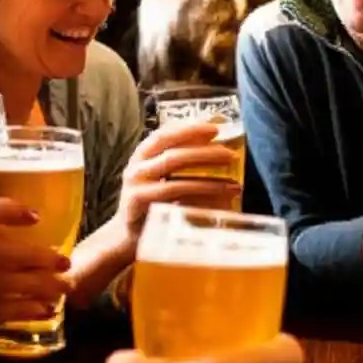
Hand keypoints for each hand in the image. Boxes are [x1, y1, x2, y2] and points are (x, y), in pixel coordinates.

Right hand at [112, 122, 241, 254]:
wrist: (129, 234)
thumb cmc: (153, 200)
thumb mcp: (162, 175)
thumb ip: (182, 159)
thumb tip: (217, 143)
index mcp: (142, 155)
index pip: (164, 134)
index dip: (189, 130)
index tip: (215, 129)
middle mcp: (136, 170)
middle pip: (173, 156)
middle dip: (205, 154)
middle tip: (231, 156)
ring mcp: (136, 191)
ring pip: (176, 183)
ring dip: (209, 183)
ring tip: (234, 185)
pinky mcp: (142, 212)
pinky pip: (175, 204)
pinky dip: (199, 203)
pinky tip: (219, 203)